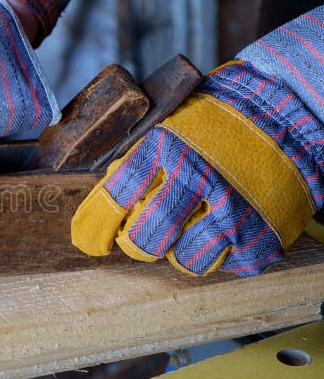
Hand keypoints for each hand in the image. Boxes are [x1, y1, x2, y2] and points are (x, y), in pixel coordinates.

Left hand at [72, 58, 322, 275]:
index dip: (93, 227)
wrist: (291, 113)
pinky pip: (225, 266)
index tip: (86, 239)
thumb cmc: (221, 121)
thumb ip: (138, 161)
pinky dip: (219, 251)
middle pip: (146, 240)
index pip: (114, 199)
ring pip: (184, 261)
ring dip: (180, 249)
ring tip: (190, 227)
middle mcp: (198, 181)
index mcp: (166, 149)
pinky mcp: (262, 238)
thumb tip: (105, 195)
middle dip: (136, 243)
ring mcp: (234, 213)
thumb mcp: (170, 125)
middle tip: (141, 236)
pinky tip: (224, 227)